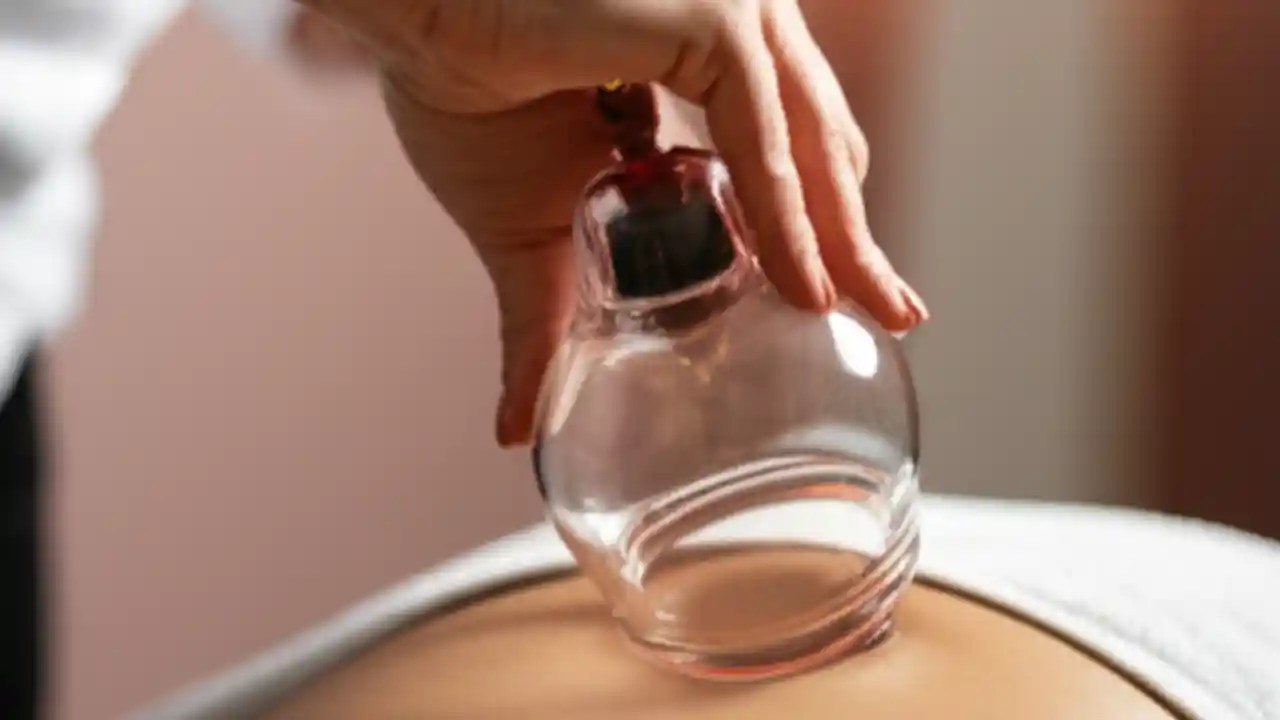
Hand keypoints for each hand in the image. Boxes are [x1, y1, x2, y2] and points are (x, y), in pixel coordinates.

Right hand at [299, 0, 928, 444]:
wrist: (404, 14)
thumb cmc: (460, 84)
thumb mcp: (530, 228)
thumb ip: (547, 319)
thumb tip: (514, 432)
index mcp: (697, 55)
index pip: (787, 142)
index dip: (820, 215)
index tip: (846, 288)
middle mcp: (729, 25)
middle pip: (818, 145)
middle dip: (851, 233)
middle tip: (895, 313)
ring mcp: (729, 12)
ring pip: (809, 142)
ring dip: (839, 236)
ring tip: (866, 313)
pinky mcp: (711, 15)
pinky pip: (766, 137)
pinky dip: (789, 218)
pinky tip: (807, 288)